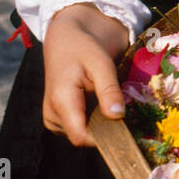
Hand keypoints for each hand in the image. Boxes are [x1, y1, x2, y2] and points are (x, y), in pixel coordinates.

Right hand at [43, 4, 129, 147]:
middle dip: (105, 128)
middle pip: (84, 137)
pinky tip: (101, 103)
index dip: (104, 137)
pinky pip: (80, 128)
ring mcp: (53, 119)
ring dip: (100, 123)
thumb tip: (118, 116)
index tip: (125, 127)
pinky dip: (94, 120)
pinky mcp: (58, 119)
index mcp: (61, 102)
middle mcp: (52, 115)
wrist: (66, 40)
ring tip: (109, 100)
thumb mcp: (101, 64)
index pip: (81, 137)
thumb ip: (109, 90)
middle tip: (120, 107)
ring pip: (83, 134)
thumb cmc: (84, 48)